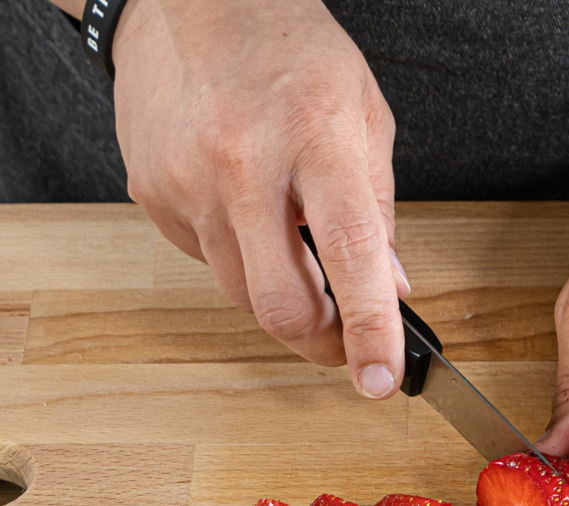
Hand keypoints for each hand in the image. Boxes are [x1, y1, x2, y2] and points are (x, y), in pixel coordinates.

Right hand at [112, 0, 406, 397]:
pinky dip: (240, 258)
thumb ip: (380, 210)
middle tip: (349, 345)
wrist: (197, 0)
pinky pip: (206, 261)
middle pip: (281, 304)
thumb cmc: (292, 50)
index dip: (372, 331)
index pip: (352, 258)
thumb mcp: (365, 117)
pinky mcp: (152, 195)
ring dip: (283, 300)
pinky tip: (250, 216)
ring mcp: (188, 184)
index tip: (381, 379)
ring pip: (241, 293)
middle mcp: (243, 166)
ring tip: (302, 260)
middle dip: (324, 343)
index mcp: (316, 142)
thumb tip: (390, 287)